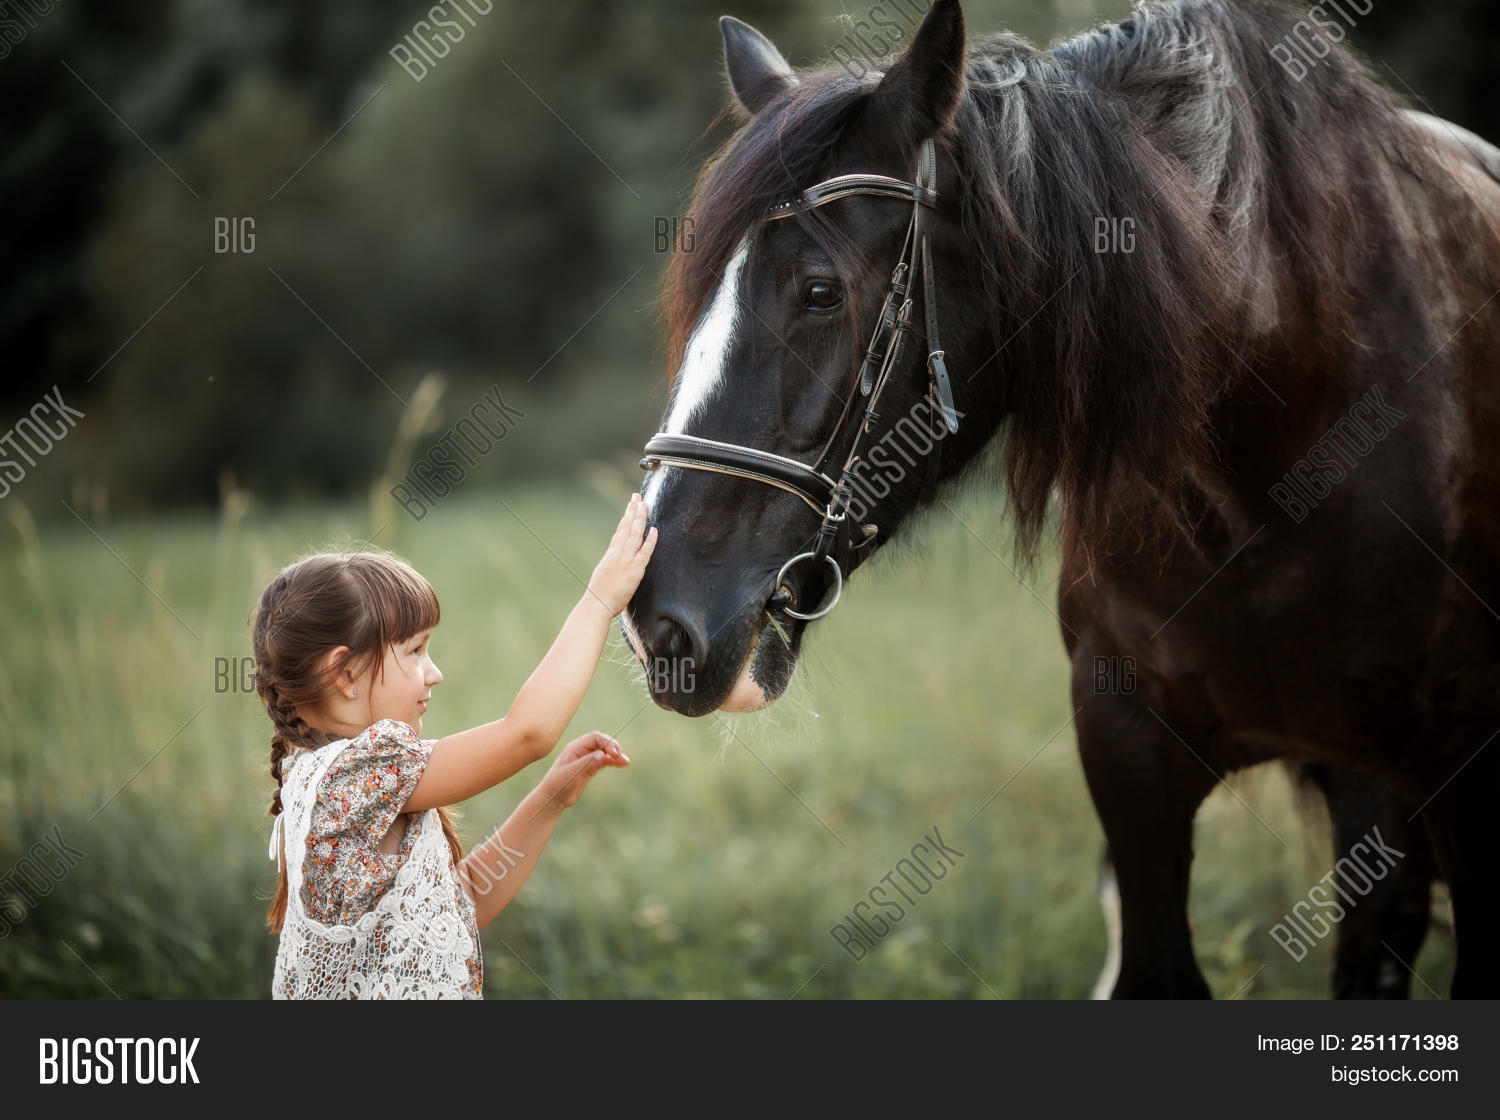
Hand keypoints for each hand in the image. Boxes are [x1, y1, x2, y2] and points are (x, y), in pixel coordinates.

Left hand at [536, 731, 629, 809]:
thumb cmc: (558, 784)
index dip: (607, 742)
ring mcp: (586, 759)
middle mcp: (581, 751)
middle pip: (601, 742)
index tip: (614, 753)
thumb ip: (586, 763)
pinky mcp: (590, 768)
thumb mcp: (571, 774)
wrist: (553, 799)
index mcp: (575, 748)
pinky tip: (623, 764)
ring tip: (626, 762)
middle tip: (620, 757)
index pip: (595, 738)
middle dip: (612, 747)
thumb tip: (602, 755)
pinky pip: (604, 761)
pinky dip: (613, 762)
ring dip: (615, 755)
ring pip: (604, 752)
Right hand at [587, 493, 656, 617]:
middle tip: (638, 496)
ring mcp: (626, 561)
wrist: (596, 605)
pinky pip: (644, 553)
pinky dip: (649, 541)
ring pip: (634, 535)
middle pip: (626, 527)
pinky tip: (654, 530)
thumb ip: (612, 563)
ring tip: (644, 505)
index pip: (620, 530)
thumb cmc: (599, 594)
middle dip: (633, 510)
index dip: (626, 516)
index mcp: (611, 554)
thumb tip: (616, 559)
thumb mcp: (604, 573)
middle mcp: (618, 554)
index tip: (631, 503)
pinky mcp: (634, 571)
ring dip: (640, 519)